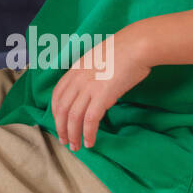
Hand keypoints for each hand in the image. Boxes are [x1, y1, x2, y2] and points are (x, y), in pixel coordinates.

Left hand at [50, 25, 151, 151]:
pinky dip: (88, 133)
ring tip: (76, 146)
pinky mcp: (102, 96)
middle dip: (61, 127)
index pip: (57, 94)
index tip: (59, 123)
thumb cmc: (123, 51)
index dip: (55, 112)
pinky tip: (90, 142)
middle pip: (61, 108)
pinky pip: (90, 120)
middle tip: (65, 141)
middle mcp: (77, 79)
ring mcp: (89, 87)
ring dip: (73, 134)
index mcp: (75, 69)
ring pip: (73, 117)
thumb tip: (95, 90)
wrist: (137, 46)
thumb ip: (91, 75)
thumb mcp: (98, 60)